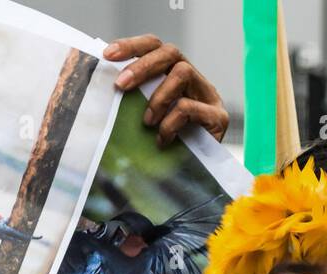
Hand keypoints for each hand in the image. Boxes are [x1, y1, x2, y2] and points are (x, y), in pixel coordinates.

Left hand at [104, 35, 229, 145]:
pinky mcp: (219, 117)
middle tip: (121, 85)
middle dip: (142, 67)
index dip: (132, 47)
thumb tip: (110, 85)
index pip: (156, 46)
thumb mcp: (152, 116)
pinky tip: (163, 140)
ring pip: (182, 72)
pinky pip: (189, 107)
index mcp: (177, 74)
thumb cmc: (171, 144)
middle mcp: (195, 79)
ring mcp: (209, 96)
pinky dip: (170, 122)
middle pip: (170, 52)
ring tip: (147, 122)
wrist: (200, 174)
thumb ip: (139, 98)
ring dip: (159, 97)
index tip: (108, 55)